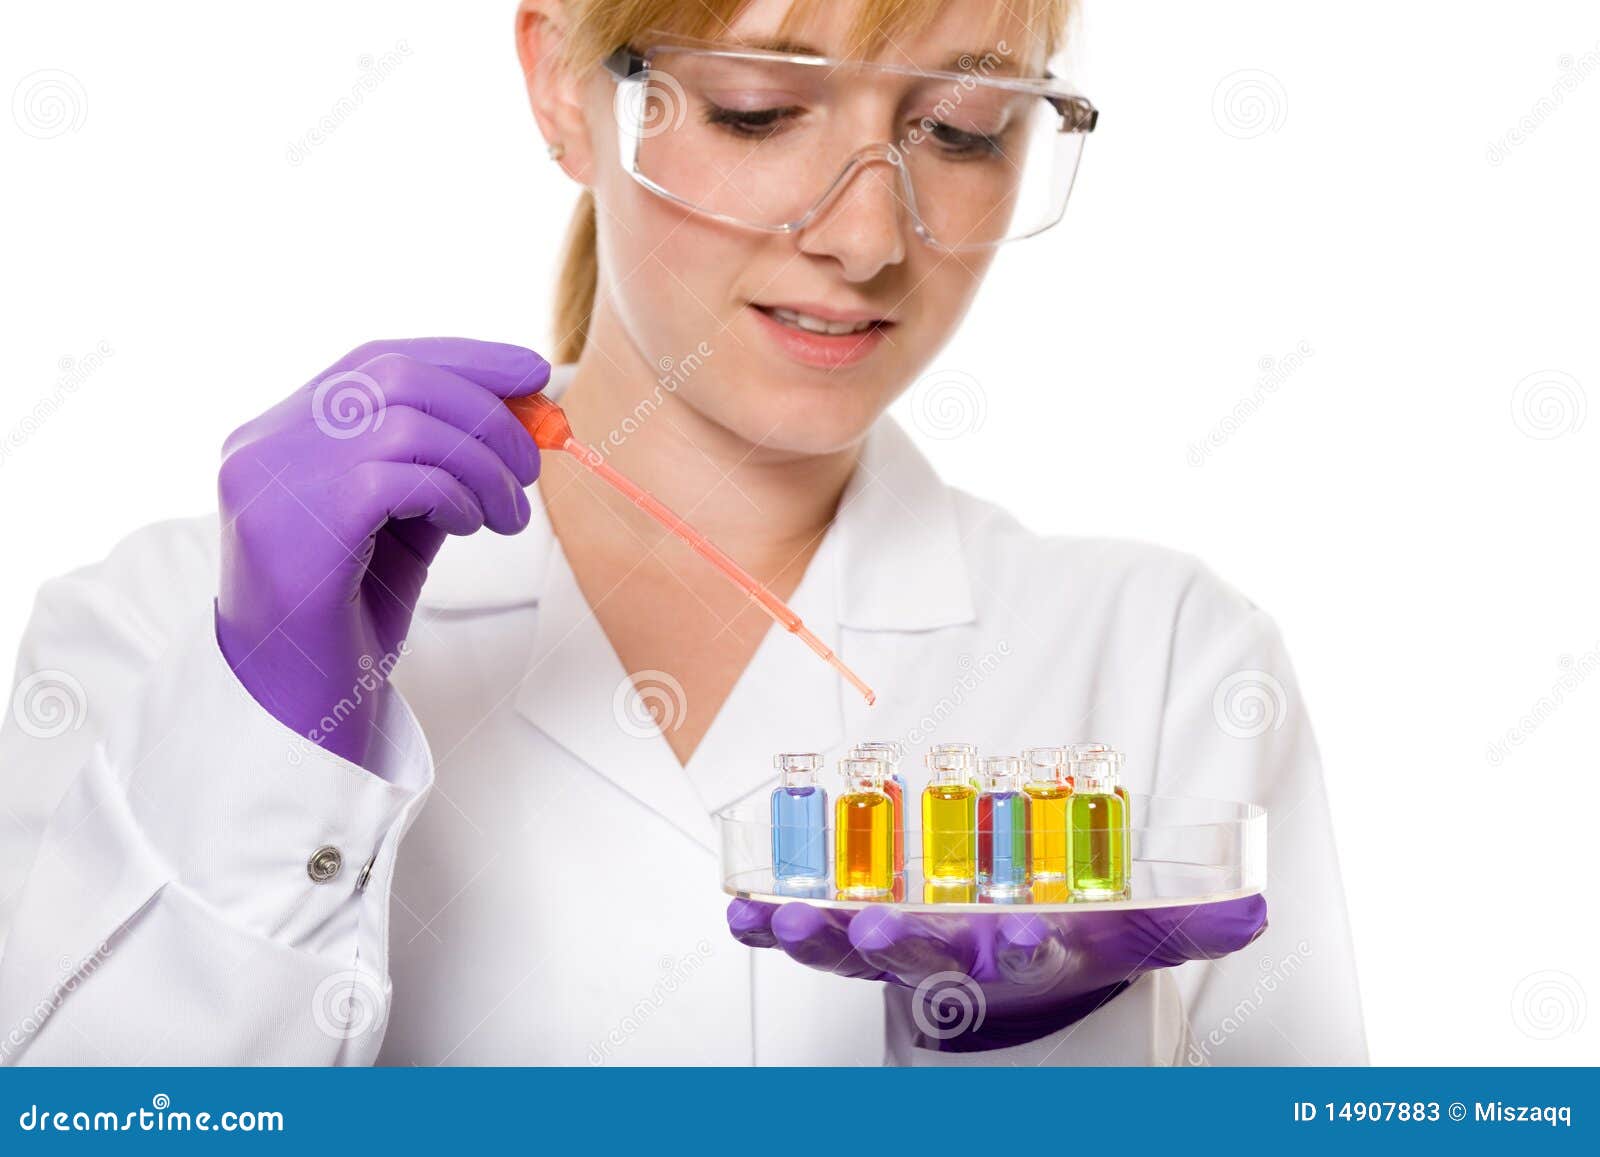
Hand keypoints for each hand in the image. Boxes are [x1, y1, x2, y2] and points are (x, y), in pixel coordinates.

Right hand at [216, 337, 548, 767]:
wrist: (292, 710)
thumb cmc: (346, 621)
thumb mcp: (399, 527)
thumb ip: (438, 467)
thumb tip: (517, 417)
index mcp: (278, 435)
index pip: (376, 360)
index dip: (463, 358)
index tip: (532, 372)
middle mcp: (263, 445)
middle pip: (394, 376)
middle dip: (485, 411)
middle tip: (531, 464)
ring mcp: (271, 481)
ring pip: (406, 422)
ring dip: (482, 464)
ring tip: (509, 515)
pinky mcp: (297, 524)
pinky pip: (399, 476)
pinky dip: (454, 493)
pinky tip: (471, 525)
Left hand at [728, 894, 1265, 1050]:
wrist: (1008, 950)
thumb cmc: (1066, 936)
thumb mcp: (1133, 931)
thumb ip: (1188, 922)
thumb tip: (1253, 911)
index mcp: (1016, 950)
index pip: (1018, 954)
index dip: (1016, 945)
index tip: (1016, 934)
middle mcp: (946, 952)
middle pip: (916, 954)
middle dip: (892, 942)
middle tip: (874, 930)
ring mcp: (890, 940)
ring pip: (844, 945)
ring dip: (810, 934)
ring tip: (777, 919)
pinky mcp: (847, 925)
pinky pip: (799, 930)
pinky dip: (764, 924)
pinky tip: (738, 909)